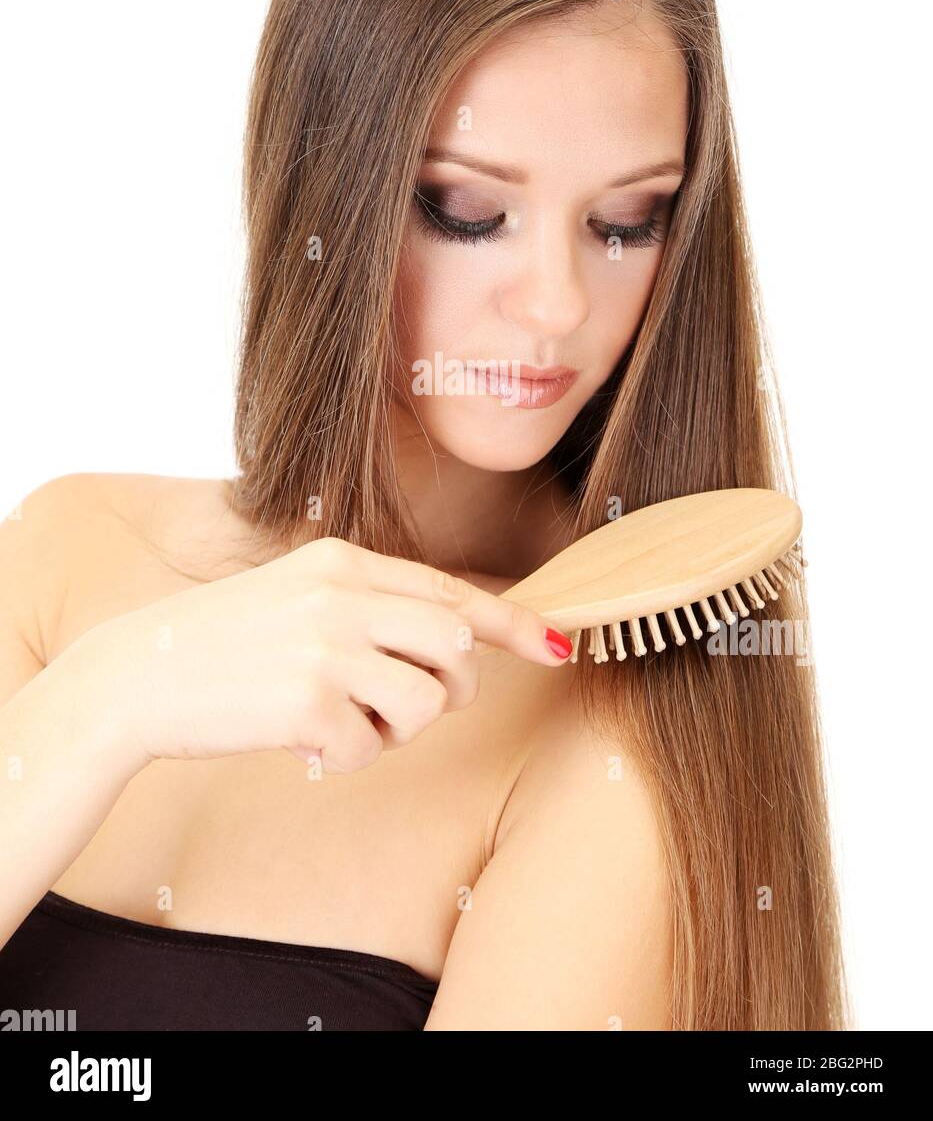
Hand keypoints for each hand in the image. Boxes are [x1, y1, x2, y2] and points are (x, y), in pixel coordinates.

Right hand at [91, 536, 570, 772]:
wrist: (138, 673)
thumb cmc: (224, 642)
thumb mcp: (298, 596)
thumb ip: (369, 605)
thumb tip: (455, 641)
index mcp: (342, 562)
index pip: (451, 592)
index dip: (512, 625)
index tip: (557, 646)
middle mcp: (342, 595)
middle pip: (456, 648)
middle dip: (448, 691)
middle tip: (394, 707)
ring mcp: (326, 646)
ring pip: (425, 703)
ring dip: (393, 730)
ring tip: (338, 723)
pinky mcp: (306, 701)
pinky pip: (367, 749)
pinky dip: (341, 759)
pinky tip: (299, 743)